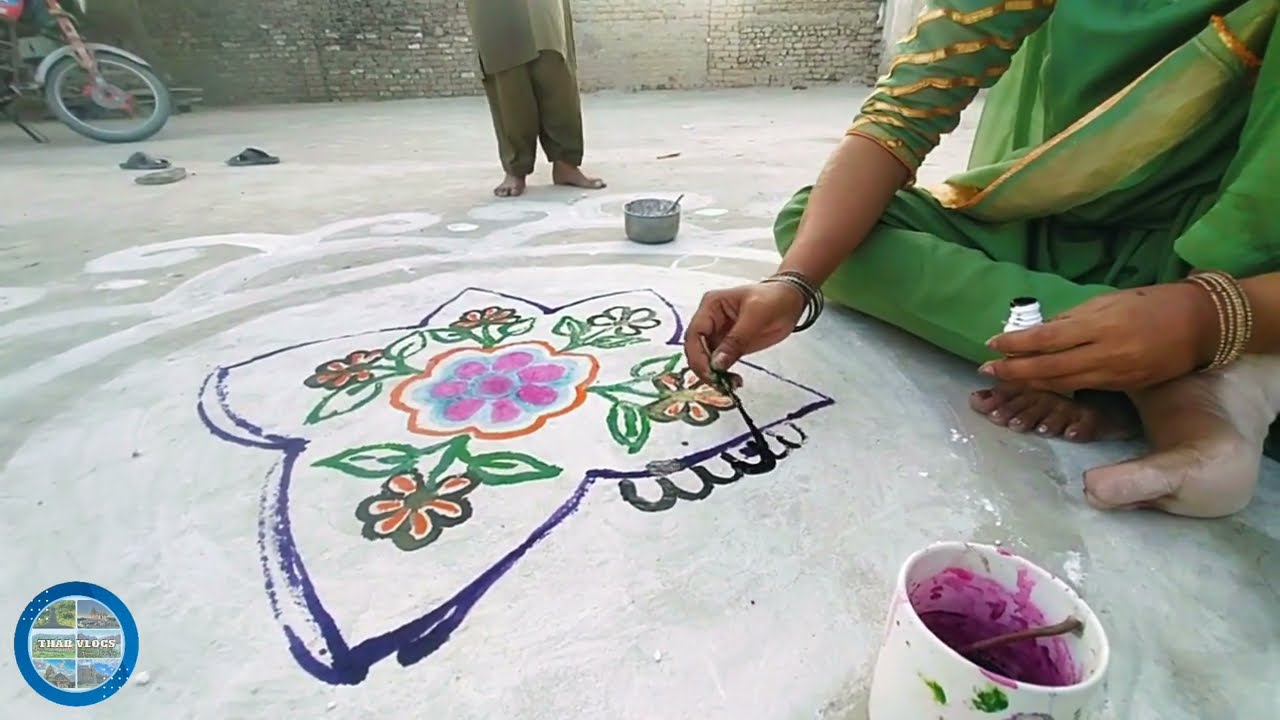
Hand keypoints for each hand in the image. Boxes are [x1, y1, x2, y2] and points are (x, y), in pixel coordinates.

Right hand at [683, 281, 807, 382]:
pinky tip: (734, 381)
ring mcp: (717, 334)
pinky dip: (723, 375)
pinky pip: (718, 364)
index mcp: (710, 306)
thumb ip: (735, 340)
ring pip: (704, 359)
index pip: (694, 333)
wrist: (791, 301)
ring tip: (732, 384)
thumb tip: (716, 364)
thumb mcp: (756, 317)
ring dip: (713, 374)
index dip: (698, 355)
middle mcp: (709, 321)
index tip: (710, 373)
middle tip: (720, 384)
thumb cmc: (774, 300)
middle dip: (704, 368)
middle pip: (695, 349)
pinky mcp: (727, 347)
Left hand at [981, 283, 1217, 392]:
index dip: (1015, 344)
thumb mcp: (1107, 302)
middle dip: (1013, 370)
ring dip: (1029, 382)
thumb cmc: (1150, 303)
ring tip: (1003, 378)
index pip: (1047, 338)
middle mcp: (1105, 352)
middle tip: (986, 369)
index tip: (991, 343)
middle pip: (1049, 367)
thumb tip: (1037, 332)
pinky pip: (1081, 389)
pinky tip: (1037, 384)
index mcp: (1100, 324)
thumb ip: (1072, 320)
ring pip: (1062, 383)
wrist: (1200, 324)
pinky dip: (1055, 387)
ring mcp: (1115, 373)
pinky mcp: (1124, 387)